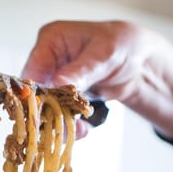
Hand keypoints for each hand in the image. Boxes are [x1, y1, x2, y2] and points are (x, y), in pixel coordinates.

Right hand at [22, 20, 172, 138]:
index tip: (46, 112)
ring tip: (79, 132)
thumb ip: (81, 70)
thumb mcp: (104, 55)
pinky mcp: (64, 96)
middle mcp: (49, 59)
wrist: (140, 62)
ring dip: (60, 122)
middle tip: (65, 127)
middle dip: (50, 112)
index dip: (36, 93)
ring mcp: (55, 79)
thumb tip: (58, 83)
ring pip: (46, 107)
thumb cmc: (123, 45)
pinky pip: (59, 114)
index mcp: (51, 40)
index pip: (32, 70)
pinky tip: (82, 130)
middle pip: (36, 92)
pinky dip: (69, 125)